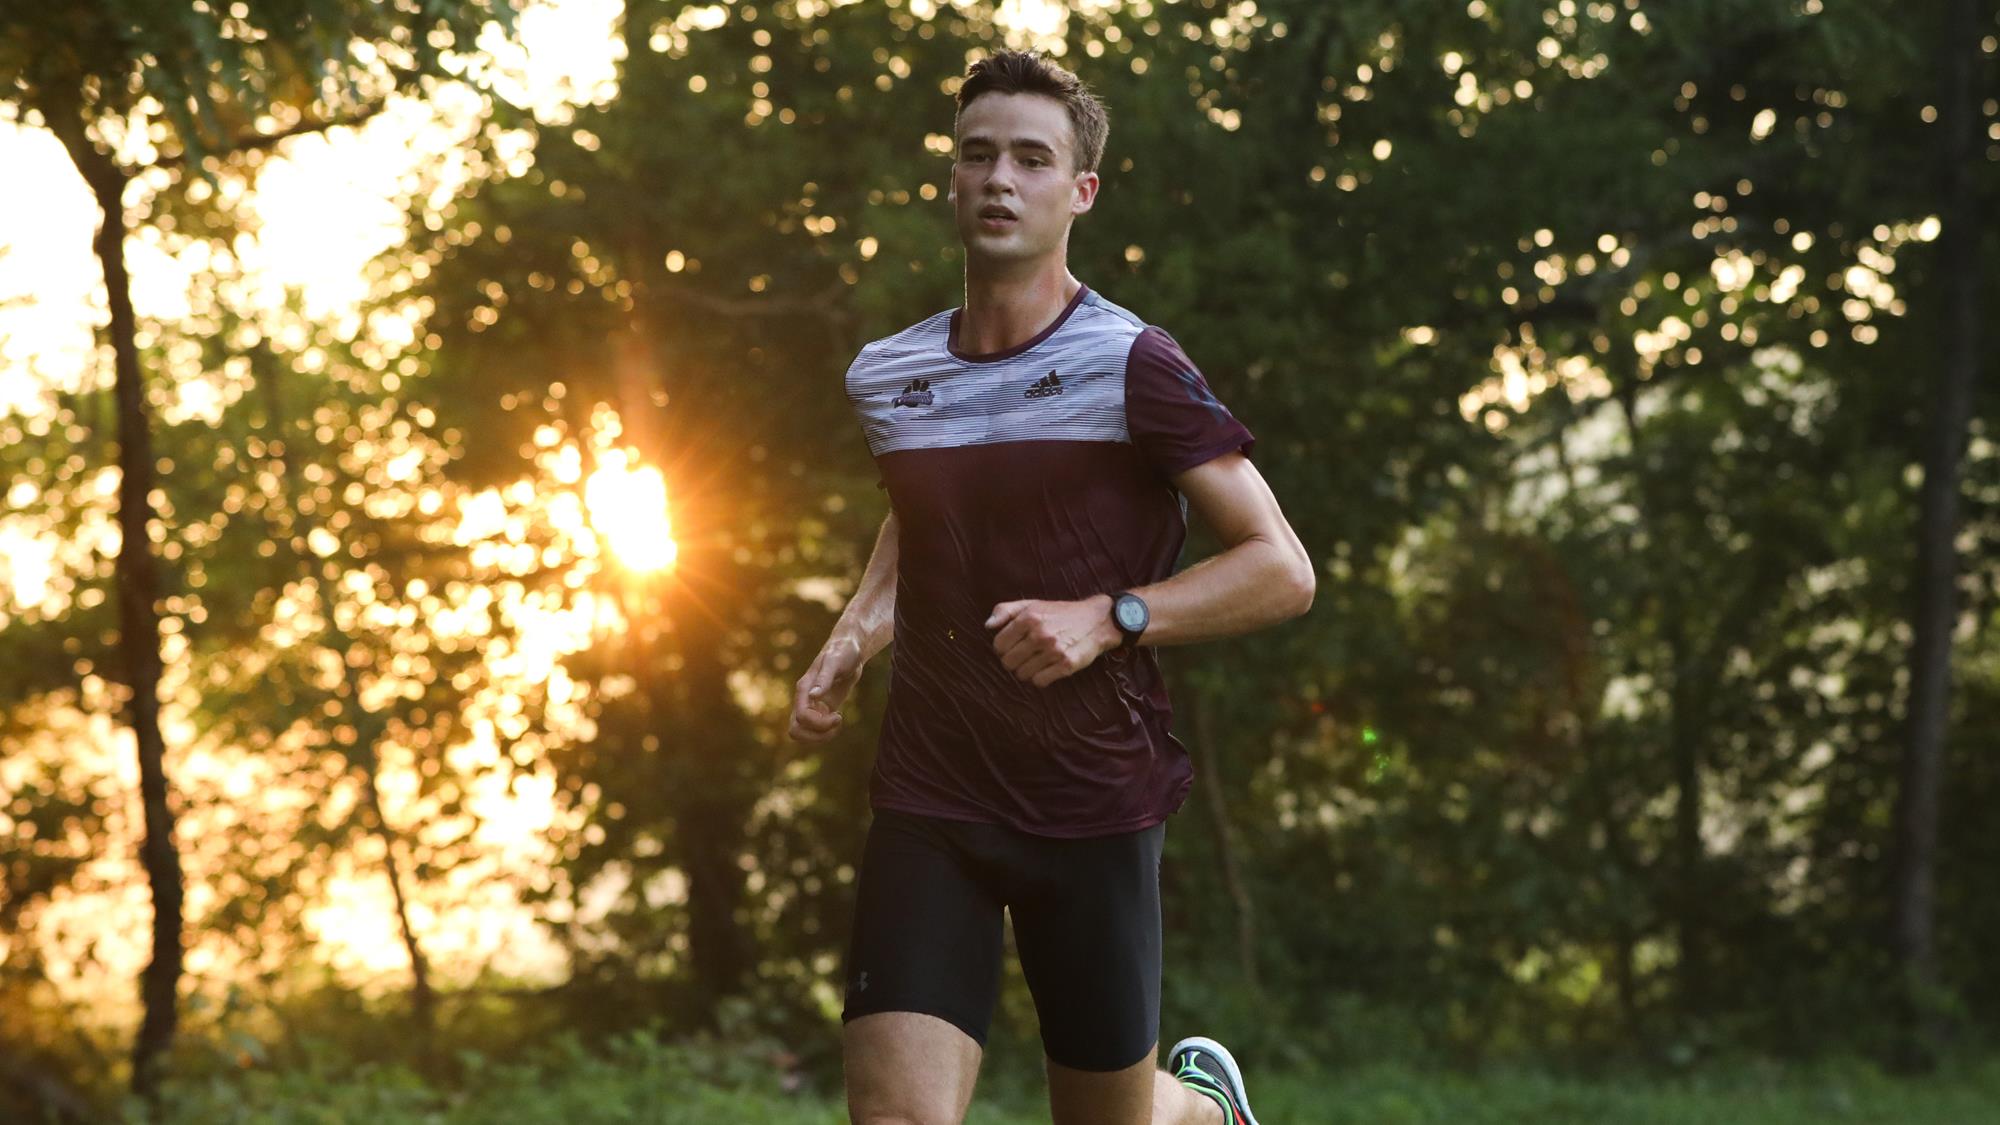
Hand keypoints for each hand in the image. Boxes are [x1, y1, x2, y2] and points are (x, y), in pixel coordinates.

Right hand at [789, 633, 864, 742]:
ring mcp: (811, 705)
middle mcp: (804, 699)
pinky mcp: (821, 709)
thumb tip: (813, 696)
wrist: (851, 648)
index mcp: (804, 689)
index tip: (839, 716)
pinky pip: (815, 730)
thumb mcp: (835, 661)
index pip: (801, 717)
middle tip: (835, 723)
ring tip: (837, 723)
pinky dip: (826, 732)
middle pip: (796, 731)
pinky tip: (838, 719)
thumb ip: (824, 678)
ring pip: (803, 733)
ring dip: (821, 736)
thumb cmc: (843, 651)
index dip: (820, 724)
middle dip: (816, 735)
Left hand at [986, 595, 1118, 687]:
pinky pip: (1039, 682)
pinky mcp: (1067, 665)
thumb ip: (1006, 610)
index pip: (998, 645)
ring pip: (1022, 674)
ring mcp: (1054, 651)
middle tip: (1025, 656)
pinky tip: (1047, 669)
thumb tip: (988, 625)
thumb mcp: (1033, 604)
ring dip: (1027, 671)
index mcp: (1029, 618)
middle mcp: (1040, 634)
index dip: (1003, 648)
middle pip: (1008, 663)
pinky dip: (1040, 678)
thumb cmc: (1061, 613)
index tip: (1013, 647)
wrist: (1098, 620)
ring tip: (1037, 662)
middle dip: (1013, 661)